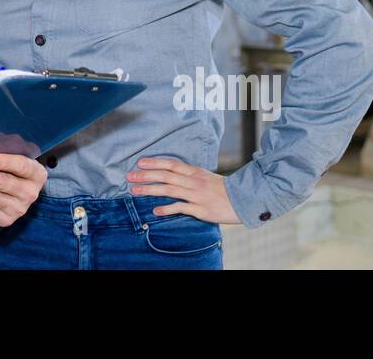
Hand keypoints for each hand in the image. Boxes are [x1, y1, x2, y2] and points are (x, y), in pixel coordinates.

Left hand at [0, 153, 46, 227]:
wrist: (14, 190)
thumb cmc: (9, 165)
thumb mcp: (11, 152)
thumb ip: (0, 147)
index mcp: (36, 173)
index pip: (22, 166)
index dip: (5, 162)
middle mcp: (30, 193)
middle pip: (2, 182)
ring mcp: (18, 209)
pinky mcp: (5, 220)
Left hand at [126, 156, 240, 223]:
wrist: (242, 200)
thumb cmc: (221, 188)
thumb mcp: (204, 176)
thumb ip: (188, 174)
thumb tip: (169, 172)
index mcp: (194, 172)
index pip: (171, 164)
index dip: (154, 162)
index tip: (139, 163)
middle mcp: (193, 181)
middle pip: (166, 176)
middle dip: (146, 176)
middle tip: (129, 177)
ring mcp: (196, 195)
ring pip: (169, 190)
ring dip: (150, 190)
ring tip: (135, 191)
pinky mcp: (200, 209)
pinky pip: (181, 208)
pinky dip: (168, 209)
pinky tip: (156, 211)